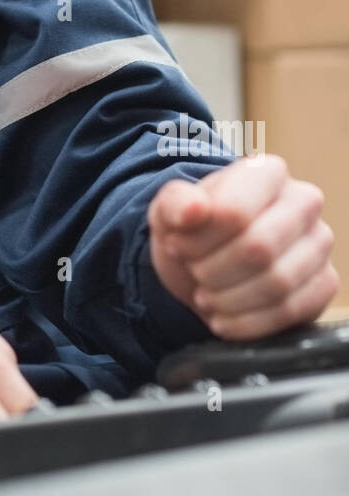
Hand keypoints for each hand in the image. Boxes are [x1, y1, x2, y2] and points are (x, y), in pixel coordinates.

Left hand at [148, 154, 338, 339]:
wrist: (207, 262)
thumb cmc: (193, 230)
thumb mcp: (170, 211)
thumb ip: (175, 202)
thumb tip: (194, 208)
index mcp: (267, 172)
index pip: (234, 212)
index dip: (198, 239)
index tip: (176, 245)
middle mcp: (303, 202)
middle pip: (259, 248)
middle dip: (213, 270)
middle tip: (193, 273)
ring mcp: (318, 244)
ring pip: (277, 283)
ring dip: (228, 299)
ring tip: (204, 296)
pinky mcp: (324, 283)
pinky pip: (292, 311)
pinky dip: (248, 323)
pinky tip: (223, 319)